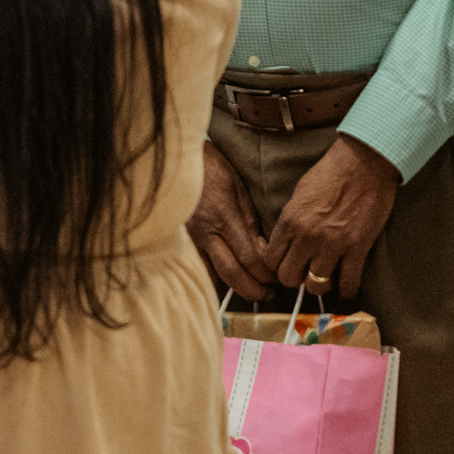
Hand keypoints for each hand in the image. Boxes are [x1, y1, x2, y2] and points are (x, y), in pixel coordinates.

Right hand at [188, 140, 274, 298]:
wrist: (177, 159)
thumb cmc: (212, 168)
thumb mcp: (238, 189)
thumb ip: (250, 221)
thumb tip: (263, 250)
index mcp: (224, 218)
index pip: (250, 258)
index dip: (266, 274)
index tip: (276, 278)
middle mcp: (206, 233)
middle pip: (232, 275)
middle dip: (254, 290)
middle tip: (268, 294)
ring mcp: (191, 239)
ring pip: (213, 276)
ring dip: (234, 287)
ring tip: (250, 289)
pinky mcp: (181, 240)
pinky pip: (199, 267)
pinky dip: (214, 278)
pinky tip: (225, 279)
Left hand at [265, 135, 399, 305]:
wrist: (364, 162)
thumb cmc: (331, 172)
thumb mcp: (299, 194)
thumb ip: (291, 221)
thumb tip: (287, 243)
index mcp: (289, 221)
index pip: (271, 260)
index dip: (277, 267)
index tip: (286, 265)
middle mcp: (307, 237)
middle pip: (289, 278)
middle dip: (295, 280)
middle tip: (304, 274)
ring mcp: (333, 244)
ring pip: (316, 286)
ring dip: (320, 285)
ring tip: (325, 278)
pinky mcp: (357, 248)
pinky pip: (349, 282)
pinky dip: (347, 290)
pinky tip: (347, 287)